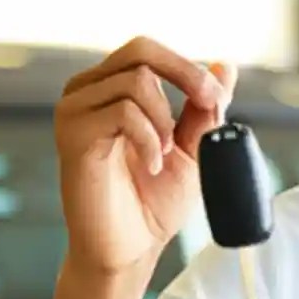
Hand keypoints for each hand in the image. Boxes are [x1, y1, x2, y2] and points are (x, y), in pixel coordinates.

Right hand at [53, 37, 237, 273]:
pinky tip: (154, 165)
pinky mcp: (73, 137)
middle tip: (208, 105)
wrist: (130, 249)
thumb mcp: (194, 146)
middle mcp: (87, 92)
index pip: (147, 50)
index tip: (215, 98)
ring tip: (166, 154)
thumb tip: (225, 65)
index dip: (187, 67)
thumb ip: (205, 107)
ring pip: (135, 81)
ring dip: (165, 119)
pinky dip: (150, 139)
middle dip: (184, 74)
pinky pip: (122, 113)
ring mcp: (74, 112)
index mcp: (110, 88)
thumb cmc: (155, 201)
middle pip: (139, 50)